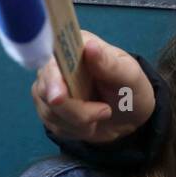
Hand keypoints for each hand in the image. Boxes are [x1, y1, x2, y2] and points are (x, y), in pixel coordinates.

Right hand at [31, 31, 154, 143]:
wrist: (129, 116)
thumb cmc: (130, 88)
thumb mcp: (129, 75)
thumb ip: (109, 64)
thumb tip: (90, 47)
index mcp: (75, 46)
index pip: (51, 55)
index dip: (52, 76)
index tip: (59, 96)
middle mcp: (55, 65)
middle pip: (45, 88)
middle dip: (74, 107)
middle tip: (105, 111)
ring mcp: (48, 88)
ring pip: (49, 110)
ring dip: (80, 120)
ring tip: (105, 113)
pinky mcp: (48, 109)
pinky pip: (53, 124)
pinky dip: (76, 129)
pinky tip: (92, 123)